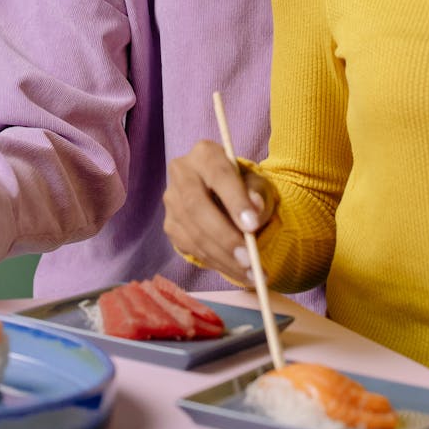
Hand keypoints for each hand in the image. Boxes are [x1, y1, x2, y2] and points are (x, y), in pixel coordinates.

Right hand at [162, 140, 277, 283]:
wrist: (226, 198)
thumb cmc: (245, 188)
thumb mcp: (258, 185)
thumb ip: (258, 194)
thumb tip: (255, 208)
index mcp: (205, 154)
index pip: (218, 175)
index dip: (235, 201)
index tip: (252, 226)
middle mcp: (181, 173)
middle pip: (197, 206)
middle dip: (224, 237)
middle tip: (250, 260)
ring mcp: (171, 200)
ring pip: (192, 232)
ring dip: (223, 257)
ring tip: (251, 274)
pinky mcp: (170, 225)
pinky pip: (190, 247)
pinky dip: (215, 262)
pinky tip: (236, 271)